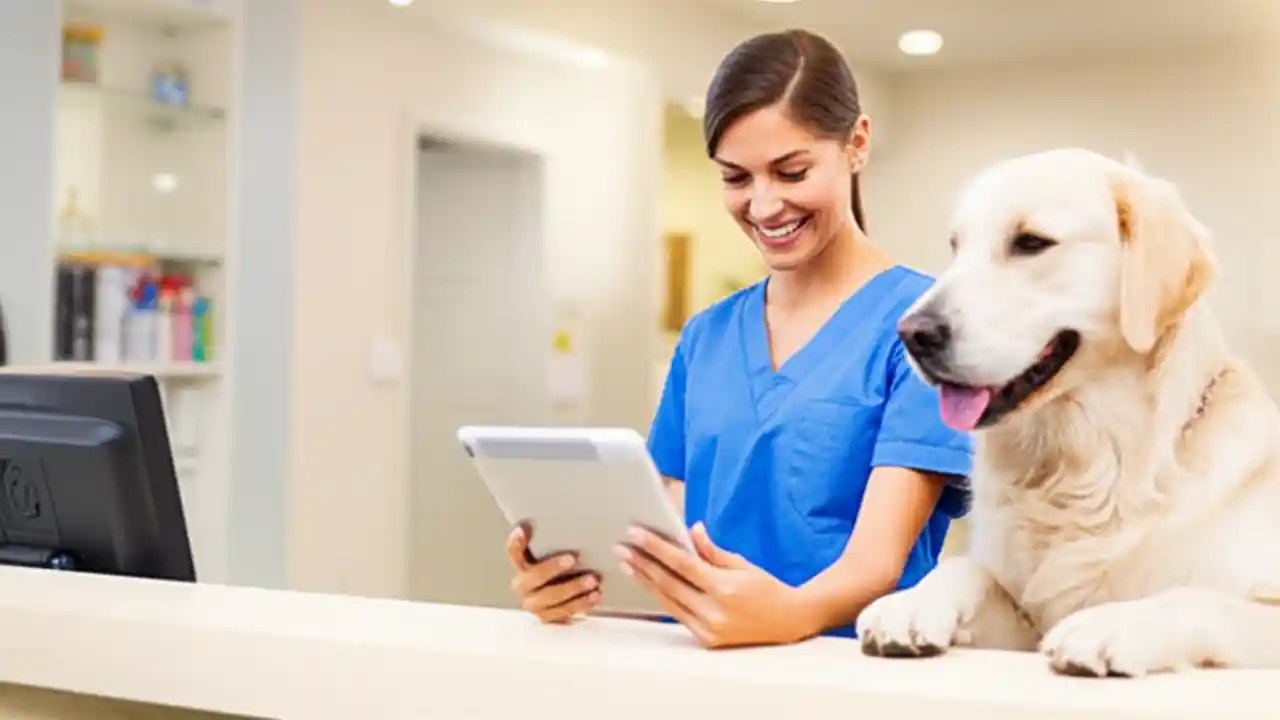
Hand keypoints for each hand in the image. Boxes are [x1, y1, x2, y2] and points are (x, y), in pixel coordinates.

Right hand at [506, 523, 600, 623]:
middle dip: (553, 567)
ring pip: (551, 597)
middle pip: (534, 576)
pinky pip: (563, 613)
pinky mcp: (547, 618)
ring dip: (573, 588)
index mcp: (521, 566)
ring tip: (593, 581)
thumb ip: (557, 543)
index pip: (513, 552)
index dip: (516, 542)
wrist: (565, 599)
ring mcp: (533, 604)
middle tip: (573, 558)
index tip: (523, 529)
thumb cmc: (562, 571)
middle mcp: (523, 585)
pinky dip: (580, 604)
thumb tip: (564, 524)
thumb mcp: (558, 555)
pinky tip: (594, 597)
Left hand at [616, 523, 814, 647]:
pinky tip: (649, 584)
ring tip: (628, 564)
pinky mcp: (706, 640)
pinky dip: (662, 597)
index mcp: (724, 589)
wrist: (789, 623)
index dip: (655, 547)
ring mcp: (708, 629)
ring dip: (645, 581)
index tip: (635, 534)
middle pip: (668, 583)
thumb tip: (692, 529)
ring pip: (668, 601)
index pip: (681, 563)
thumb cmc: (767, 588)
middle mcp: (713, 612)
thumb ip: (713, 550)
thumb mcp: (743, 564)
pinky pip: (678, 614)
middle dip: (642, 563)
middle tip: (622, 548)